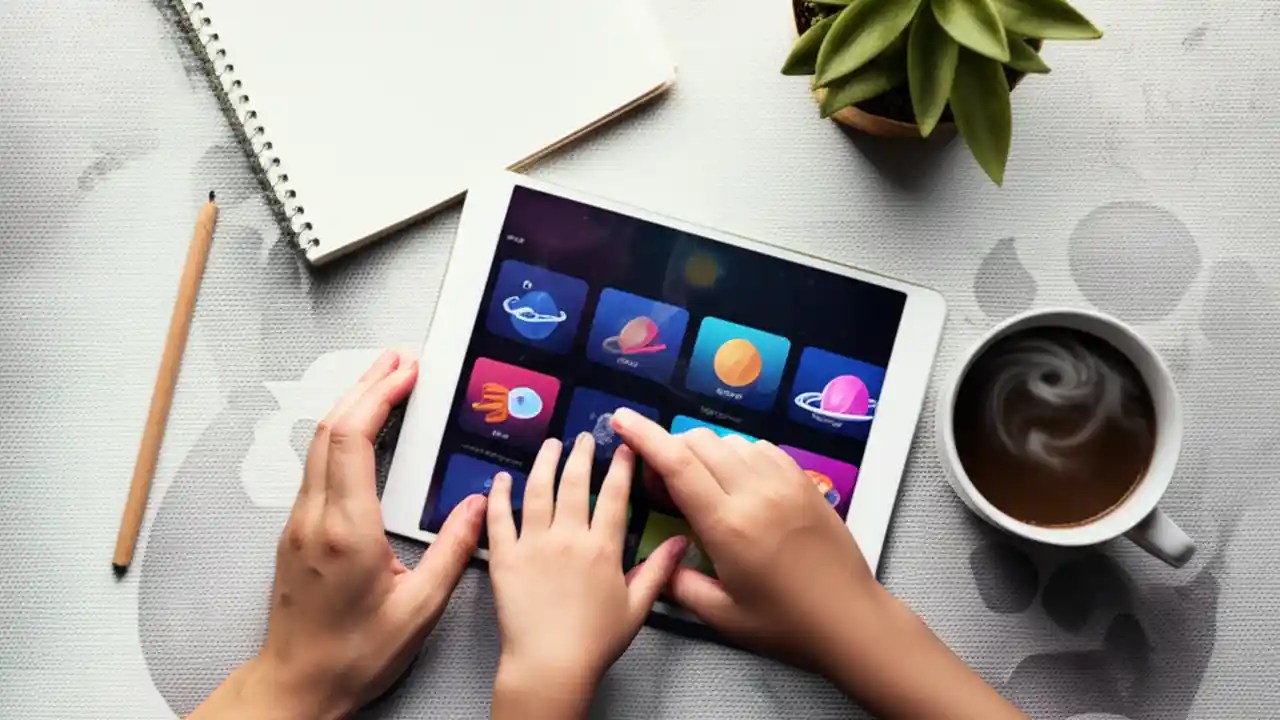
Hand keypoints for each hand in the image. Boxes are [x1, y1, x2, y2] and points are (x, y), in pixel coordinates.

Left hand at [189, 350, 486, 719]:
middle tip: (399, 359)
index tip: (407, 372)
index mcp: (346, 530)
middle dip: (366, 384)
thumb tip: (475, 505)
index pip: (353, 439)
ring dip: (351, 405)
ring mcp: (299, 523)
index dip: (380, 395)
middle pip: (331, 428)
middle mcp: (315, 518)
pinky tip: (363, 431)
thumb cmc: (352, 656)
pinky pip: (316, 465)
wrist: (297, 685)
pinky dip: (342, 434)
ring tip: (385, 382)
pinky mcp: (297, 532)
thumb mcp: (420, 608)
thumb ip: (453, 551)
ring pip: (318, 443)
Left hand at [487, 434, 687, 719]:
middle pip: (576, 483)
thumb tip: (681, 541)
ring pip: (538, 490)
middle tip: (584, 437)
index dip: (621, 467)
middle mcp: (568, 537)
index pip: (615, 495)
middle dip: (581, 454)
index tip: (625, 448)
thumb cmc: (595, 642)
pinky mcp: (505, 557)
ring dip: (544, 462)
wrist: (551, 665)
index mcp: (602, 548)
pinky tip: (501, 478)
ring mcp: (534, 544)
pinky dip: (499, 494)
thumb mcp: (636, 607)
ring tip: (550, 445)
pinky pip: (500, 518)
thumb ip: (658, 570)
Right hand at [610, 408, 1028, 719]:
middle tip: (661, 482)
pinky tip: (735, 479)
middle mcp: (755, 494)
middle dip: (670, 448)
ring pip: (730, 442)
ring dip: (704, 451)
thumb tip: (656, 562)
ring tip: (700, 484)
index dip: (645, 436)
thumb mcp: (722, 615)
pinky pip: (761, 449)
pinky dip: (738, 454)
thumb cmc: (785, 624)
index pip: (678, 464)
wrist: (850, 619)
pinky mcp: (804, 483)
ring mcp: (784, 483)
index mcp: (729, 526)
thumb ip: (679, 584)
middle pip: (700, 443)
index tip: (622, 419)